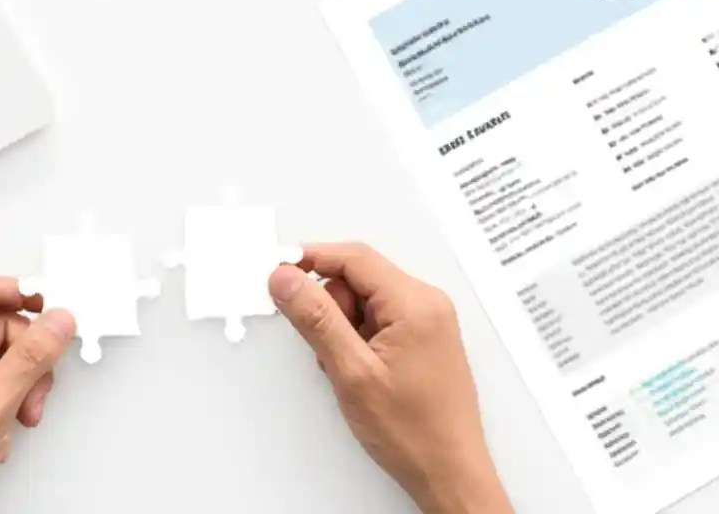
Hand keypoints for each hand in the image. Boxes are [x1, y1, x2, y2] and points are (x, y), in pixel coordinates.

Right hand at [269, 244, 511, 513]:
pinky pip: (378, 319)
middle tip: (327, 348)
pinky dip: (358, 338)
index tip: (279, 271)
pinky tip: (361, 370)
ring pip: (365, 301)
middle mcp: (426, 304)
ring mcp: (427, 321)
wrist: (449, 472)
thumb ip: (316, 319)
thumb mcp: (351, 372)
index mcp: (415, 304)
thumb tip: (286, 279)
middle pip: (358, 278)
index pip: (354, 258)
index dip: (311, 258)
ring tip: (349, 369)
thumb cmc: (413, 431)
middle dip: (330, 307)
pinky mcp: (422, 337)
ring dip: (344, 326)